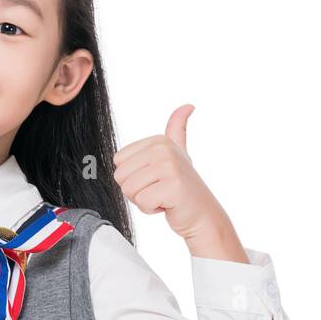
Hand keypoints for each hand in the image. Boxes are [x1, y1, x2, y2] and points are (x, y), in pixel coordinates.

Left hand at [112, 104, 247, 260]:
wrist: (202, 213)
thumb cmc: (182, 187)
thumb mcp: (178, 153)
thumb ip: (177, 129)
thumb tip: (188, 105)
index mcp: (158, 141)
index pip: (118, 162)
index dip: (133, 177)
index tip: (154, 179)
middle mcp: (164, 149)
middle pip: (120, 176)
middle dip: (136, 190)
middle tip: (158, 190)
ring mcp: (169, 166)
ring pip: (129, 190)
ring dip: (144, 200)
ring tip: (163, 196)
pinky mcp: (173, 186)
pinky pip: (142, 201)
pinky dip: (151, 209)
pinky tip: (168, 204)